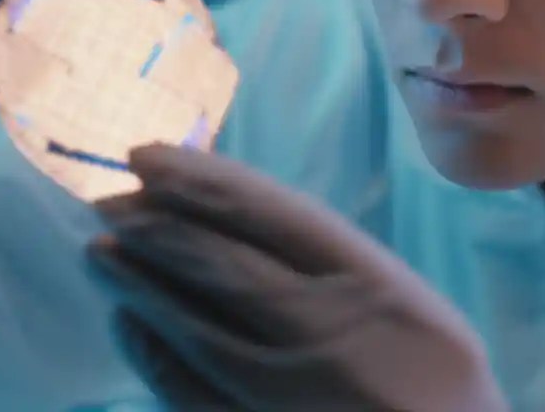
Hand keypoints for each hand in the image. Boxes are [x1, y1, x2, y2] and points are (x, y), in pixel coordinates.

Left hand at [88, 144, 508, 411]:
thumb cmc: (441, 389)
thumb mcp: (415, 310)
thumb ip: (338, 269)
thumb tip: (230, 222)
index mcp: (381, 291)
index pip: (275, 218)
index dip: (204, 183)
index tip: (148, 156)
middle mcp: (335, 339)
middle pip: (226, 269)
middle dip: (159, 230)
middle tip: (108, 202)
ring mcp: (296, 398)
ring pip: (198, 332)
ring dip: (142, 288)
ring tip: (103, 253)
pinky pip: (193, 399)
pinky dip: (154, 359)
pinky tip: (128, 325)